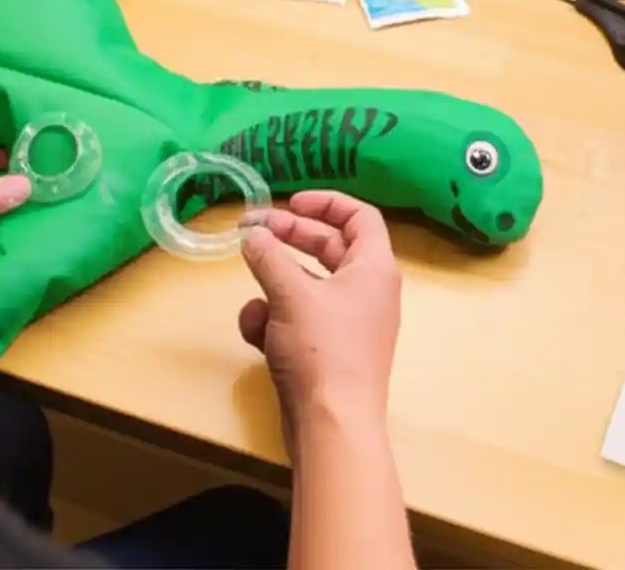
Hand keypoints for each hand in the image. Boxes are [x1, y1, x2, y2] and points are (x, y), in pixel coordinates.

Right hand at [239, 191, 401, 458]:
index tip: (289, 201)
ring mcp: (347, 324)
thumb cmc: (322, 349)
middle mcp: (366, 292)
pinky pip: (296, 321)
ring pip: (304, 287)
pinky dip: (274, 323)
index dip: (326, 202)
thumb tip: (252, 234)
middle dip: (287, 239)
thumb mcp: (290, 294)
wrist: (332, 424)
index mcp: (374, 268)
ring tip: (254, 301)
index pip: (360, 217)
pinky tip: (256, 336)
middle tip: (250, 231)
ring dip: (272, 289)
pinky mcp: (326, 351)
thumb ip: (268, 257)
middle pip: (327, 247)